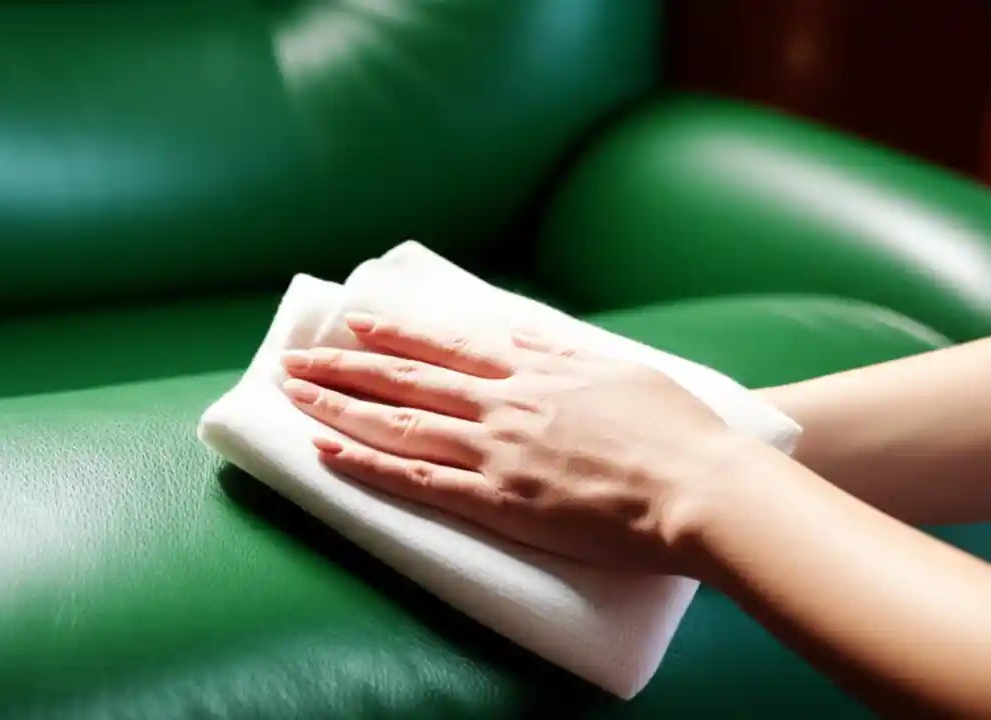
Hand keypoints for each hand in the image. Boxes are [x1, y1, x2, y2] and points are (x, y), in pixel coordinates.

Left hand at [280, 312, 752, 574]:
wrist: (697, 484)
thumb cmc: (669, 429)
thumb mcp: (613, 368)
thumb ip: (557, 350)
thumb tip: (514, 331)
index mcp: (530, 371)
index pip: (443, 347)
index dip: (393, 334)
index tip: (353, 325)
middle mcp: (500, 404)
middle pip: (405, 381)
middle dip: (343, 369)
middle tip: (294, 360)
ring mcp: (493, 452)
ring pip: (397, 425)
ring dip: (339, 408)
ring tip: (293, 396)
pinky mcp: (495, 500)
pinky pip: (415, 481)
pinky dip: (365, 466)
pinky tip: (327, 453)